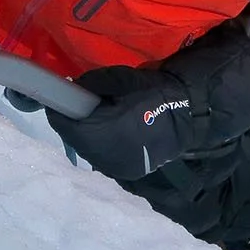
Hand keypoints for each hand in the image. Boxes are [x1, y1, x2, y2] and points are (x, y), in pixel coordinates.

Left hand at [44, 26, 249, 180]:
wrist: (189, 115)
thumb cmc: (153, 92)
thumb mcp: (118, 77)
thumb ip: (90, 85)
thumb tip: (71, 90)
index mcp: (102, 130)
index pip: (64, 122)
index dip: (60, 108)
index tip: (62, 97)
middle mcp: (106, 155)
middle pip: (73, 138)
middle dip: (73, 121)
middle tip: (81, 104)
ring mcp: (116, 167)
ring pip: (87, 150)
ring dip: (86, 134)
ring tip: (98, 116)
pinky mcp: (126, 172)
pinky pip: (102, 157)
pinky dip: (100, 144)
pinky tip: (111, 130)